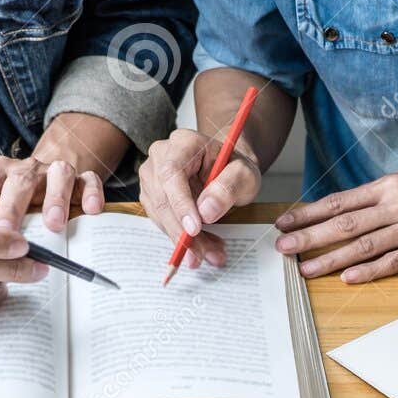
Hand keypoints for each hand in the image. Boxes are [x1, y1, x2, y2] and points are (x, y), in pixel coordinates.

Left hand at [0, 153, 104, 233]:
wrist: (46, 182)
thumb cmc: (6, 204)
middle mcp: (24, 169)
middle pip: (19, 180)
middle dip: (13, 206)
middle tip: (7, 230)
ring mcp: (54, 172)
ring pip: (57, 175)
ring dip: (55, 198)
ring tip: (54, 225)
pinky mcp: (81, 179)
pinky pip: (89, 180)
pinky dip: (91, 192)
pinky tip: (92, 210)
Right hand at [138, 127, 261, 268]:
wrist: (228, 170)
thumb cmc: (235, 168)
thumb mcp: (245, 175)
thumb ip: (229, 187)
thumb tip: (206, 211)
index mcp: (184, 142)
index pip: (172, 173)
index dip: (180, 204)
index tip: (194, 230)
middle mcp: (161, 155)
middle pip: (163, 198)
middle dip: (183, 232)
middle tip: (204, 254)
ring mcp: (152, 175)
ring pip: (160, 214)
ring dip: (183, 240)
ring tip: (209, 253)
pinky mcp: (152, 195)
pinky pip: (161, 222)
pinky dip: (180, 238)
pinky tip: (201, 245)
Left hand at [273, 160, 397, 282]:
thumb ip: (388, 192)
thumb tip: (358, 205)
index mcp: (392, 186)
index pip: (340, 201)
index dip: (309, 213)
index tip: (284, 222)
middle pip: (344, 222)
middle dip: (309, 236)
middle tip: (282, 248)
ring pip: (364, 244)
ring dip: (332, 258)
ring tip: (306, 270)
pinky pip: (396, 261)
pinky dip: (371, 270)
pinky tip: (349, 277)